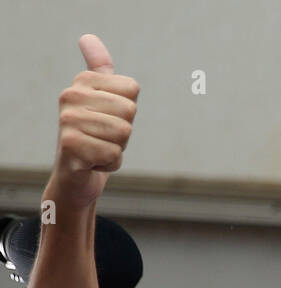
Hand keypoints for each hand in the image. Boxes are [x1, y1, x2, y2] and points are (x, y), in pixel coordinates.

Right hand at [48, 35, 139, 209]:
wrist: (75, 177)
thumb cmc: (94, 137)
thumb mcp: (100, 100)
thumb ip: (99, 69)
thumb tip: (87, 37)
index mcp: (83, 81)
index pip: (132, 89)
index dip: (128, 112)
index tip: (109, 119)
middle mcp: (70, 96)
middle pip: (129, 111)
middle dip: (124, 132)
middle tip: (103, 138)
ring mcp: (68, 120)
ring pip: (123, 133)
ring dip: (117, 148)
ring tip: (98, 148)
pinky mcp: (70, 146)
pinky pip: (114, 154)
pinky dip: (110, 164)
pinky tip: (93, 163)